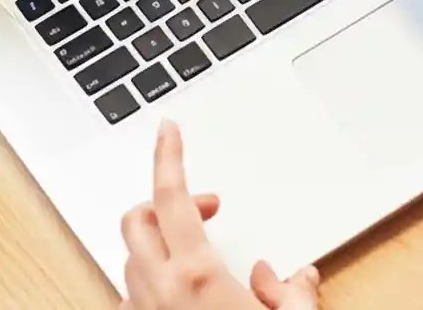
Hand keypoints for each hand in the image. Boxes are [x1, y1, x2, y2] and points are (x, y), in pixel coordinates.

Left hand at [120, 121, 319, 309]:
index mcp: (197, 276)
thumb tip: (287, 278)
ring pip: (132, 258)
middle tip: (203, 210)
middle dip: (163, 202)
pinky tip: (178, 292)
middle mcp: (160, 291)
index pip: (171, 197)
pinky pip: (130, 295)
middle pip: (138, 220)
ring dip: (159, 245)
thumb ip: (292, 292)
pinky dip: (150, 281)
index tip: (168, 130)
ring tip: (196, 257)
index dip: (167, 156)